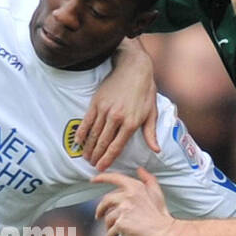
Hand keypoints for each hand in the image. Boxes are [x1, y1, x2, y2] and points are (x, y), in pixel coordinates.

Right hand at [75, 40, 158, 169]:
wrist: (133, 68)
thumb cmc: (145, 91)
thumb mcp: (152, 112)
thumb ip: (151, 133)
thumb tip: (156, 150)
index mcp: (131, 123)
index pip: (116, 146)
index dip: (108, 159)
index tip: (102, 168)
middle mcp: (117, 118)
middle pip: (103, 143)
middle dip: (97, 156)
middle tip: (92, 165)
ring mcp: (105, 110)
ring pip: (93, 134)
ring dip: (88, 148)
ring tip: (86, 157)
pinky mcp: (96, 102)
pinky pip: (86, 121)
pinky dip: (82, 133)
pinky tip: (79, 142)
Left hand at [93, 168, 177, 235]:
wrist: (164, 233)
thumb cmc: (160, 215)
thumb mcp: (156, 194)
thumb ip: (148, 180)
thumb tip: (141, 170)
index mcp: (135, 187)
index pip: (115, 178)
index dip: (102, 178)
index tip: (93, 180)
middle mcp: (127, 196)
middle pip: (106, 200)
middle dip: (100, 209)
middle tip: (98, 215)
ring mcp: (123, 210)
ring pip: (108, 218)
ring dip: (109, 226)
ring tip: (112, 231)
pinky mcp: (120, 224)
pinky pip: (110, 231)